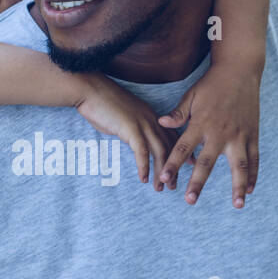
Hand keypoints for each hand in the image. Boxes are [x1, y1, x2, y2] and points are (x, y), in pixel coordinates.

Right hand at [73, 75, 177, 189]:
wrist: (91, 90)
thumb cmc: (102, 103)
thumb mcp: (124, 117)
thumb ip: (132, 129)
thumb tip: (132, 141)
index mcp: (151, 116)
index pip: (172, 136)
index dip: (179, 152)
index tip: (186, 165)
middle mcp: (151, 119)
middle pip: (169, 146)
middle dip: (173, 168)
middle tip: (173, 186)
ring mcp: (142, 123)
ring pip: (160, 151)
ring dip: (161, 172)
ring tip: (160, 188)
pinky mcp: (131, 128)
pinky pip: (142, 151)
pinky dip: (144, 167)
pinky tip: (144, 179)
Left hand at [157, 66, 260, 205]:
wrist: (240, 70)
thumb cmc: (213, 84)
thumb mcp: (192, 96)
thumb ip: (179, 113)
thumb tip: (162, 122)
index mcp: (201, 123)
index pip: (183, 147)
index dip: (172, 164)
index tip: (164, 178)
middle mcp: (220, 132)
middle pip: (207, 162)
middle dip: (197, 183)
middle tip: (190, 200)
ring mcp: (239, 135)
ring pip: (239, 166)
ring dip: (238, 186)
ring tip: (237, 205)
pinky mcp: (253, 134)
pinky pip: (254, 159)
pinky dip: (253, 175)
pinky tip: (250, 191)